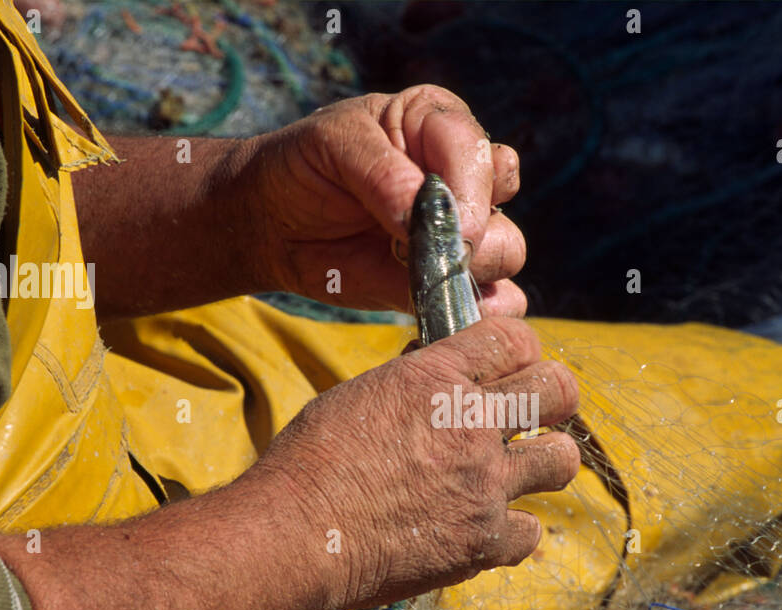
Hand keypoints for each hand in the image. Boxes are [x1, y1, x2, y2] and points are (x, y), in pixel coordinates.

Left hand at [246, 85, 526, 315]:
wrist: (274, 224)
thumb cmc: (304, 167)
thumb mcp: (332, 147)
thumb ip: (381, 173)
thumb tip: (422, 217)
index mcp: (440, 127)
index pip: (480, 153)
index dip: (469, 189)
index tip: (448, 223)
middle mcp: (462, 177)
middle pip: (501, 207)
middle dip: (469, 235)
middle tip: (415, 250)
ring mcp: (462, 232)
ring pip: (507, 252)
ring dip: (466, 271)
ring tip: (408, 271)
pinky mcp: (454, 280)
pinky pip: (498, 299)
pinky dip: (480, 310)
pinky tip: (440, 307)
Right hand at [251, 317, 579, 609]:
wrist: (294, 536)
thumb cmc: (309, 466)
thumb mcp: (360, 396)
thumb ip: (414, 386)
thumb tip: (440, 377)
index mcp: (435, 378)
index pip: (514, 338)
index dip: (521, 350)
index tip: (512, 368)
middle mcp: (470, 423)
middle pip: (560, 388)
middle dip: (552, 397)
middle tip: (533, 415)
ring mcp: (483, 484)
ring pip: (562, 458)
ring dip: (544, 462)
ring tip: (518, 473)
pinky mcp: (483, 540)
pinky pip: (531, 532)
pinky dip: (511, 533)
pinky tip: (484, 529)